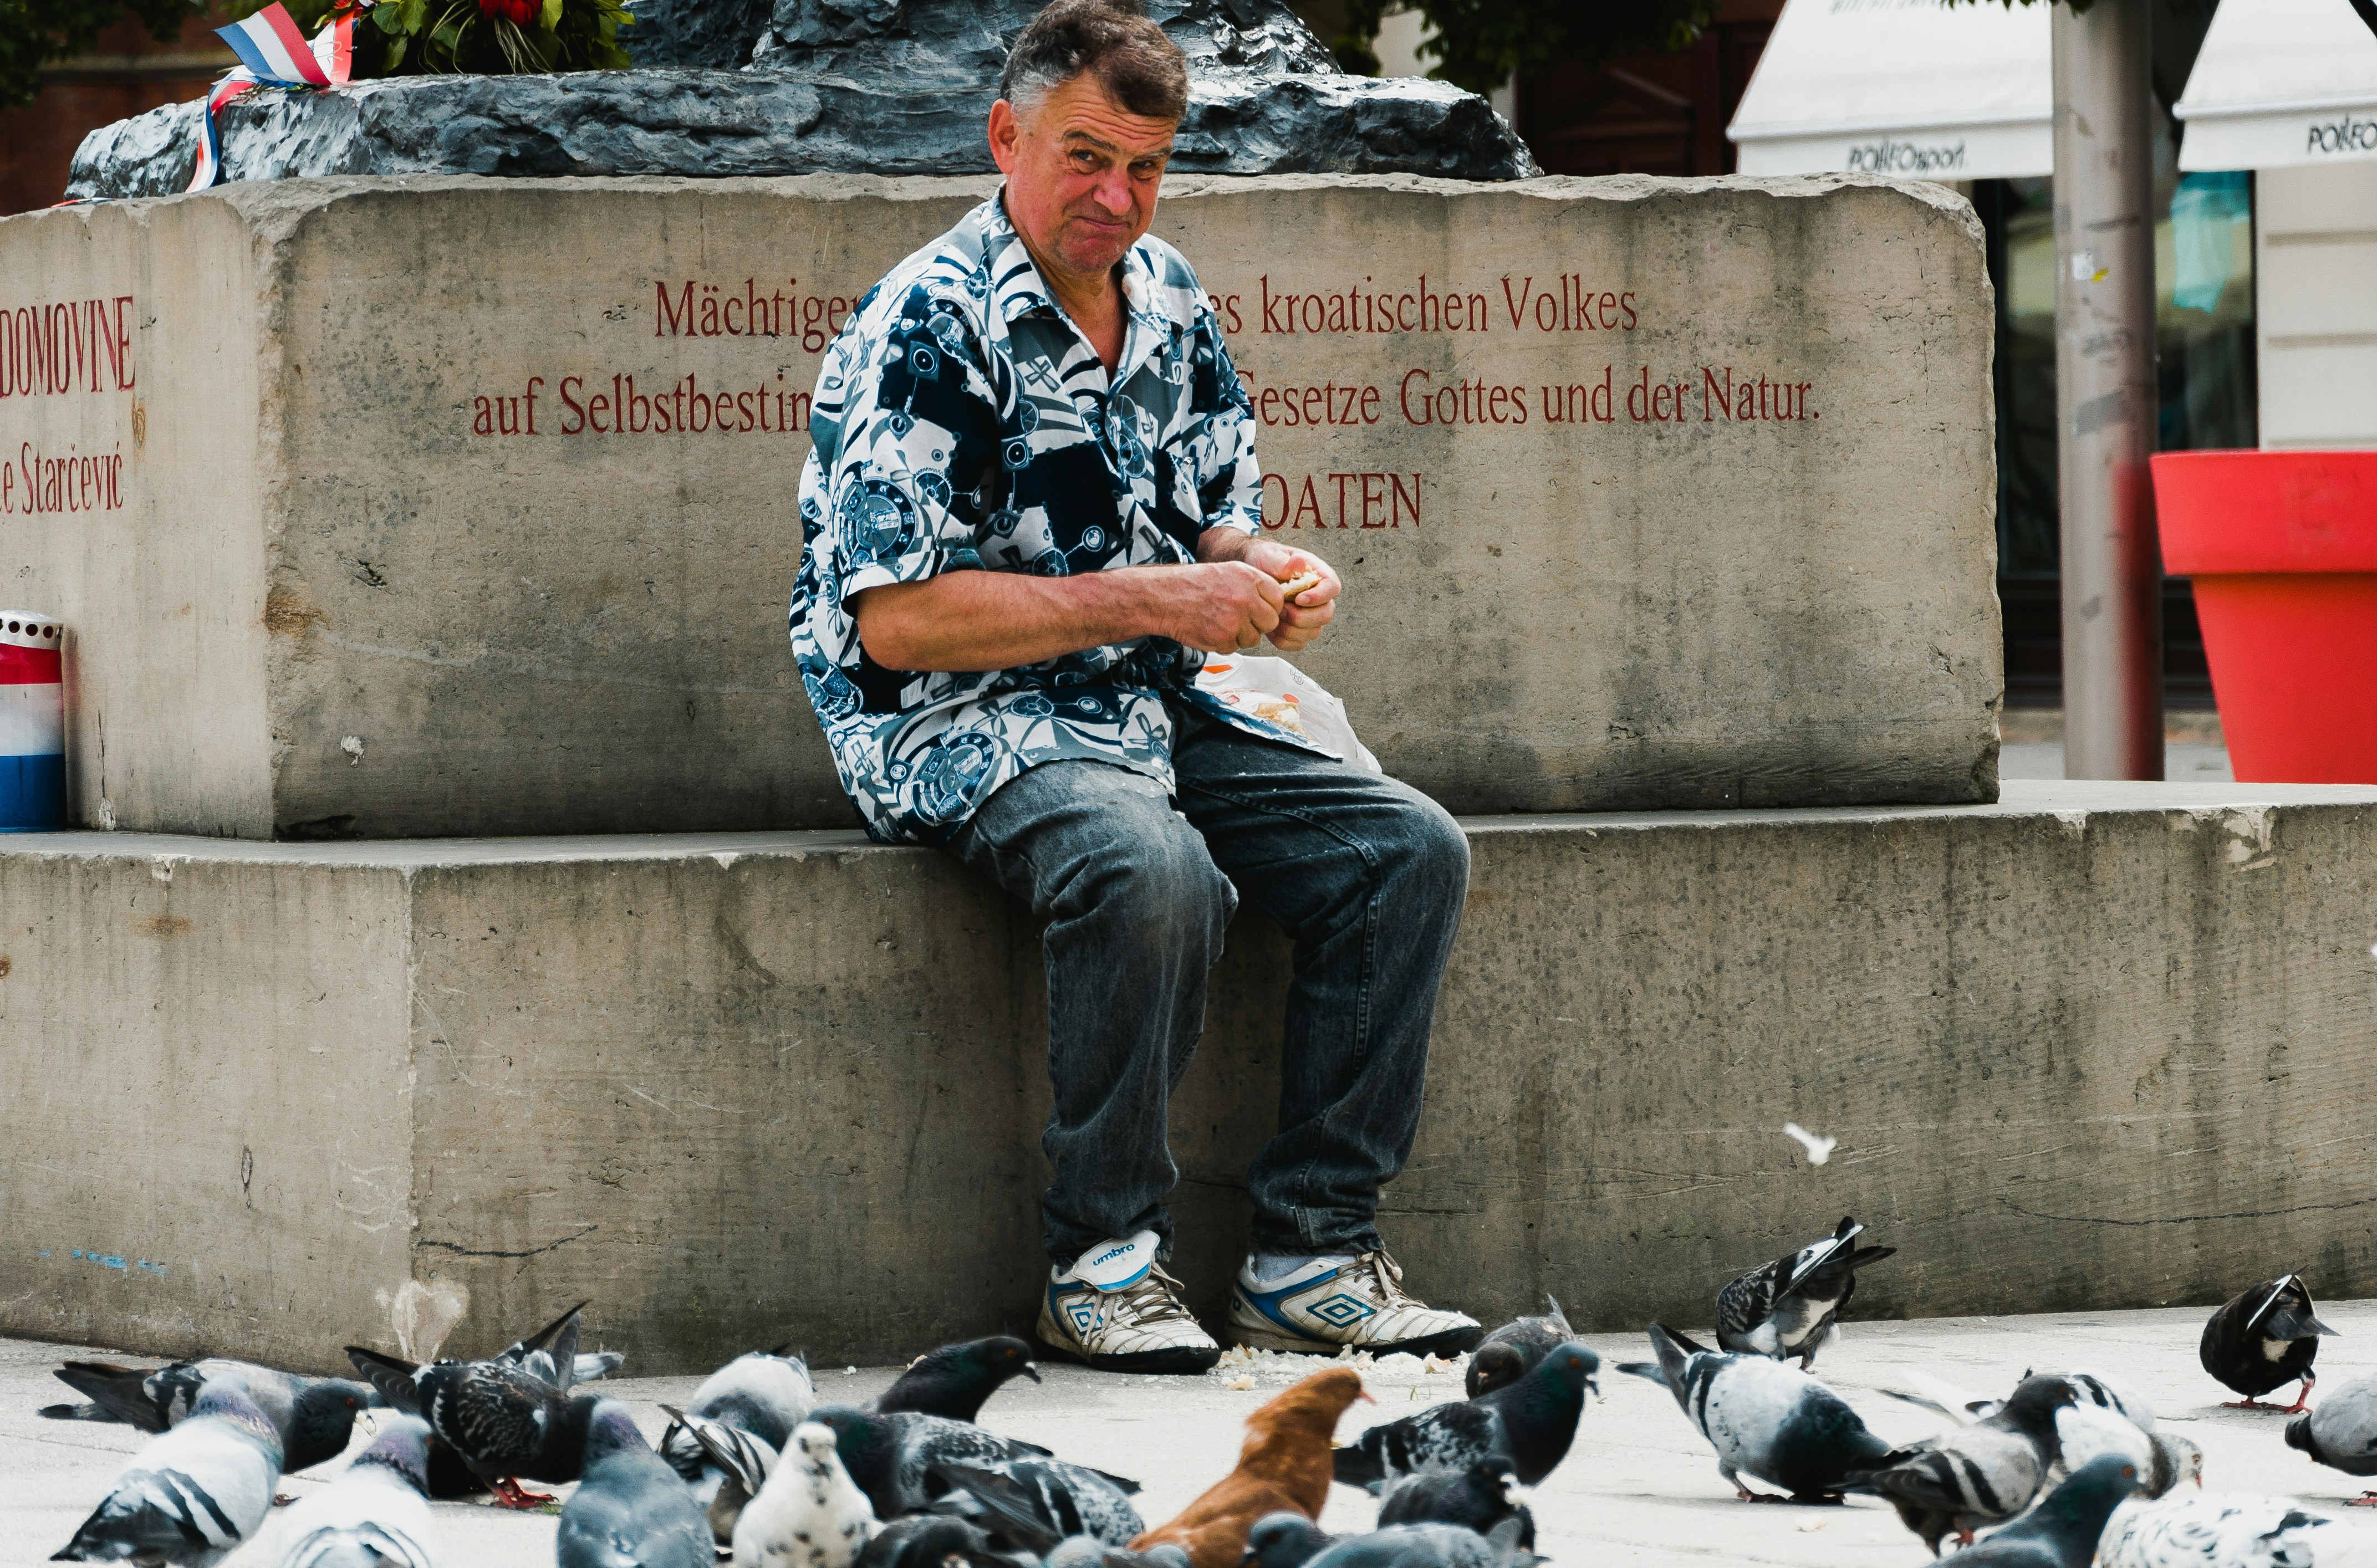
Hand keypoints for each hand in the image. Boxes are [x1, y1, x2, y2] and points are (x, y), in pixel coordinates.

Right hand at [1164, 562, 1284, 652]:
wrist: (1164, 597)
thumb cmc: (1192, 584)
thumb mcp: (1228, 572)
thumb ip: (1253, 585)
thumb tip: (1272, 601)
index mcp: (1249, 577)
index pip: (1278, 598)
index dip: (1269, 606)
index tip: (1259, 609)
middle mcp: (1245, 598)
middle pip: (1270, 622)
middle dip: (1257, 624)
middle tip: (1240, 619)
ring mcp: (1235, 620)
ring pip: (1253, 638)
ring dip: (1240, 635)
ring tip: (1221, 622)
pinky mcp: (1224, 638)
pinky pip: (1234, 648)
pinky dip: (1223, 643)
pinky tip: (1211, 630)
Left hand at [1235, 541, 1339, 652]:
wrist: (1250, 573)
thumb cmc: (1263, 560)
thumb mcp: (1269, 555)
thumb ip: (1282, 561)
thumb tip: (1299, 563)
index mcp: (1317, 574)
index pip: (1332, 587)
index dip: (1319, 597)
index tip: (1299, 599)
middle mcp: (1317, 596)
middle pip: (1326, 614)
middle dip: (1302, 617)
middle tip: (1281, 609)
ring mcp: (1309, 615)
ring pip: (1314, 632)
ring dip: (1291, 630)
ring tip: (1275, 616)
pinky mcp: (1298, 630)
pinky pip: (1298, 644)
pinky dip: (1284, 640)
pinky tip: (1272, 629)